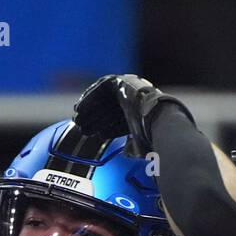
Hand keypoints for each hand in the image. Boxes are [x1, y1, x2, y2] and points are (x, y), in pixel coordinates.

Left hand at [73, 74, 189, 153]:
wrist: (156, 119)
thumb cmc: (152, 135)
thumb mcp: (140, 143)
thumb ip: (132, 147)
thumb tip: (126, 153)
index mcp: (143, 114)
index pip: (122, 121)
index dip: (108, 128)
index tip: (97, 135)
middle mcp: (137, 101)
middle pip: (111, 110)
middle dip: (96, 119)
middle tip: (82, 128)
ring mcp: (130, 89)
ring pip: (105, 99)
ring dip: (90, 108)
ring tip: (78, 119)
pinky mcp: (122, 81)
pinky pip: (101, 87)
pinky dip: (90, 97)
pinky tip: (80, 108)